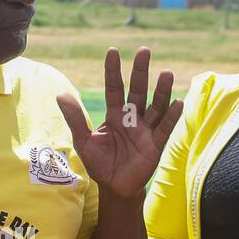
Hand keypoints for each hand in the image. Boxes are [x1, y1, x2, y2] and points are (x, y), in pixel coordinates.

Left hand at [57, 47, 183, 199]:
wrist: (114, 187)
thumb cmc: (99, 163)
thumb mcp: (84, 141)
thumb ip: (75, 119)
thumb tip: (60, 95)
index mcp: (114, 115)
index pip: (114, 88)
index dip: (113, 71)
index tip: (112, 52)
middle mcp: (132, 118)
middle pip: (138, 90)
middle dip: (140, 72)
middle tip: (144, 51)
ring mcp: (145, 130)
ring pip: (155, 106)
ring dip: (162, 91)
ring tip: (167, 74)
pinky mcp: (155, 145)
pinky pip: (164, 129)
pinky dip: (171, 116)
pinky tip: (178, 102)